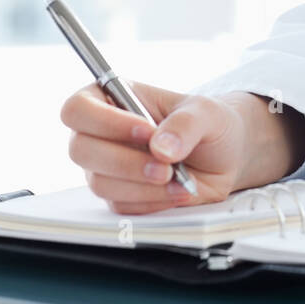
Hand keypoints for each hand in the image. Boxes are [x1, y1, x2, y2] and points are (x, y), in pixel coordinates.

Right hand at [60, 81, 304, 214]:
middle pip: (81, 149)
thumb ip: (185, 124)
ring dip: (141, 185)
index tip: (147, 130)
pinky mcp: (119, 195)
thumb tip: (161, 148)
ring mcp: (106, 167)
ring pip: (100, 183)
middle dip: (125, 161)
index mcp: (113, 97)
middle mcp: (102, 133)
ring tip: (178, 179)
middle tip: (164, 166)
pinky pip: (121, 206)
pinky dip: (152, 201)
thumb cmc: (210, 123)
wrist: (226, 156)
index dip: (106, 122)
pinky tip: (177, 191)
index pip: (79, 109)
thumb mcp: (206, 112)